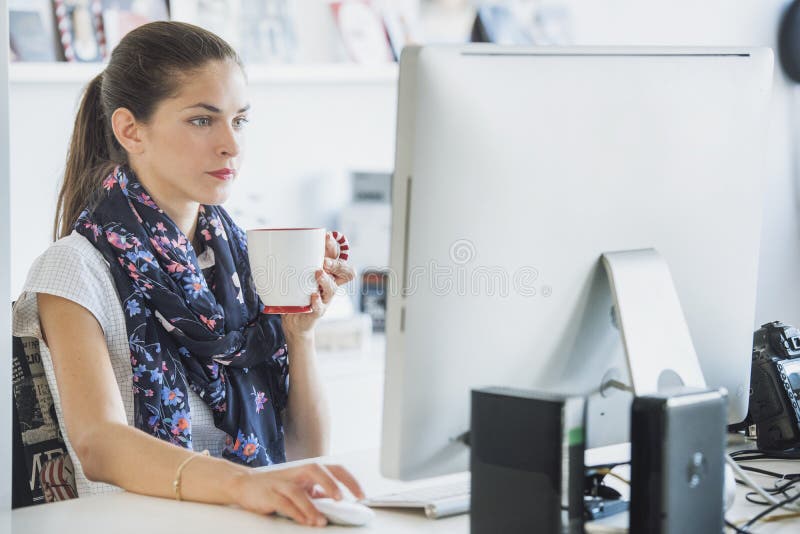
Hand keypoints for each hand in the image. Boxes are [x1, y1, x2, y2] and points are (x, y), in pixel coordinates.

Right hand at [227, 463, 364, 525]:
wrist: (245, 484)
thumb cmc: (277, 486)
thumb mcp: (302, 486)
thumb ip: (319, 492)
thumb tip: (339, 502)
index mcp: (308, 471)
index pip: (333, 469)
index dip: (349, 480)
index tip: (361, 495)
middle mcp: (296, 473)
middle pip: (316, 470)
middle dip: (331, 484)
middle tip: (342, 500)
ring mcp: (281, 483)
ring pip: (298, 491)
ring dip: (311, 506)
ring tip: (320, 521)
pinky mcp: (269, 495)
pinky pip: (283, 503)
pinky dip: (295, 512)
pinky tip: (304, 521)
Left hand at [280, 231, 354, 335]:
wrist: (293, 319)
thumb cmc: (296, 293)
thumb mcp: (296, 274)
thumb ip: (294, 260)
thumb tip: (277, 240)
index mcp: (327, 272)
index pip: (339, 257)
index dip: (335, 246)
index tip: (327, 236)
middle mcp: (329, 284)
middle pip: (347, 273)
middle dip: (338, 264)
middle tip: (325, 261)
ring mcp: (325, 299)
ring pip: (333, 288)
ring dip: (326, 280)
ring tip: (318, 273)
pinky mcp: (317, 312)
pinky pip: (320, 307)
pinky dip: (317, 301)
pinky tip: (312, 296)